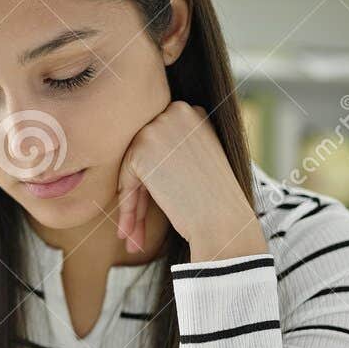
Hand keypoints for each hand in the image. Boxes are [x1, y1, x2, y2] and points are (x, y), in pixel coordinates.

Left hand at [115, 101, 266, 262]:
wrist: (223, 220)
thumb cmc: (217, 199)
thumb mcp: (198, 160)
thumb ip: (173, 149)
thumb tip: (144, 154)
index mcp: (194, 112)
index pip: (160, 143)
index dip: (155, 178)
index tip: (153, 207)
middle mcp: (177, 111)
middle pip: (144, 154)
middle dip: (140, 192)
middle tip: (135, 228)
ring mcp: (159, 125)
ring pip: (132, 167)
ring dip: (132, 204)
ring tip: (130, 236)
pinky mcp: (143, 146)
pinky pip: (125, 178)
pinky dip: (128, 206)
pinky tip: (129, 232)